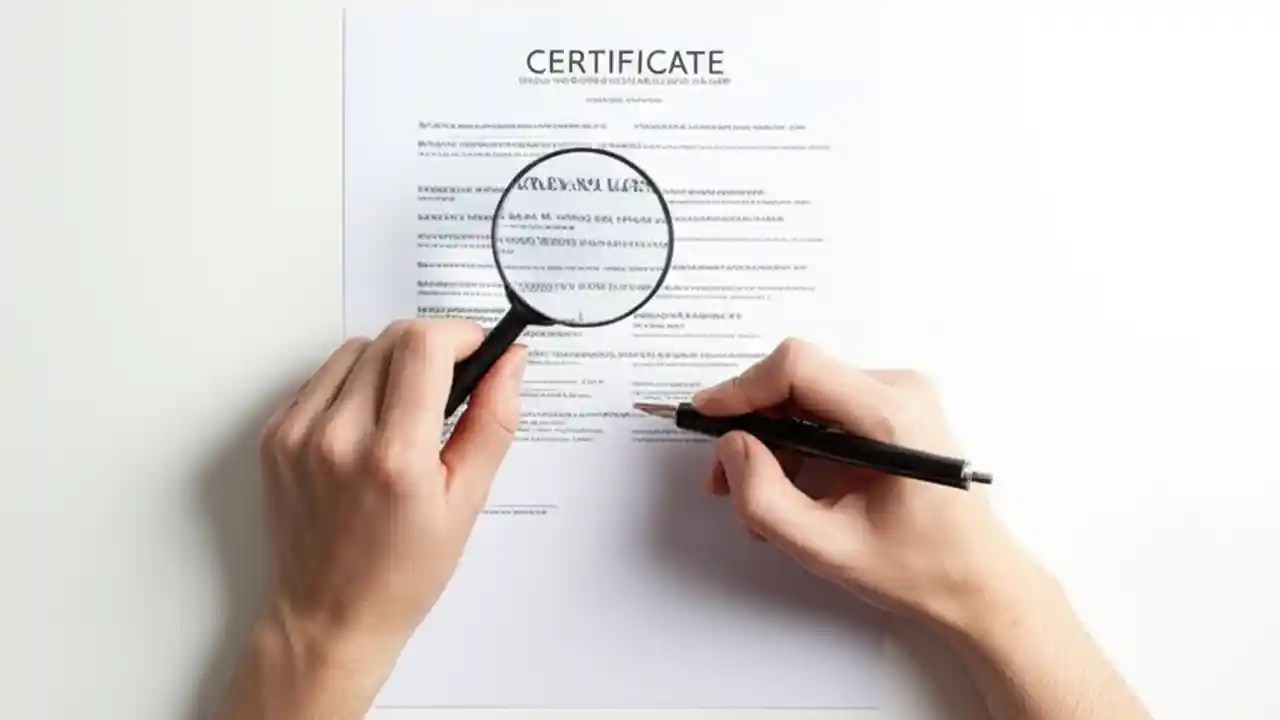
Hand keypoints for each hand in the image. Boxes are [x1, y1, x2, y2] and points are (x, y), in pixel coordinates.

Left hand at [219, 319, 525, 719]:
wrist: (328, 618)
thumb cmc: (403, 574)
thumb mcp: (466, 503)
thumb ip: (492, 422)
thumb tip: (510, 362)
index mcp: (394, 457)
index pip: (424, 345)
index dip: (459, 335)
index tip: (477, 352)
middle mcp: (339, 437)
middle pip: (391, 338)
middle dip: (431, 347)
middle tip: (449, 386)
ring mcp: (298, 434)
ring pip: (356, 350)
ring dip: (391, 362)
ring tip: (407, 411)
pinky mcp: (275, 436)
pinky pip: (322, 377)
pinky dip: (354, 384)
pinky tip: (369, 425)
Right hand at [695, 339, 1149, 719]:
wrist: (979, 582)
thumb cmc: (919, 569)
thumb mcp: (827, 547)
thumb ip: (764, 497)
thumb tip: (731, 446)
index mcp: (893, 416)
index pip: (799, 367)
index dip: (742, 387)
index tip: (704, 416)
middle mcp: (901, 390)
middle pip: (798, 378)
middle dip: (751, 423)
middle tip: (723, 477)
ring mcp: (901, 396)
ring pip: (806, 394)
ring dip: (771, 438)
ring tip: (755, 494)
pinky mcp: (894, 409)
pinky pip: (826, 408)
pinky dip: (796, 442)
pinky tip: (788, 486)